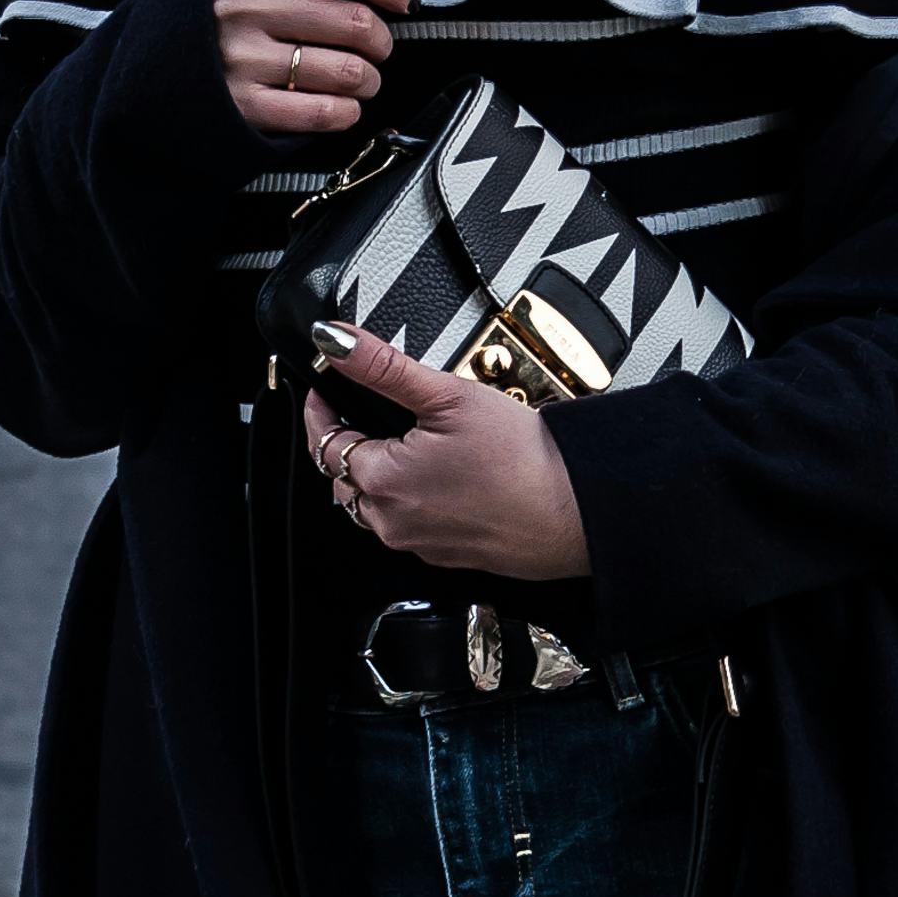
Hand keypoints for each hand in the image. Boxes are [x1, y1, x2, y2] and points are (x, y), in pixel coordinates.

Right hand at [215, 0, 412, 136]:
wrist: (151, 65)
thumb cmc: (219, 13)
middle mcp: (242, 7)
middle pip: (354, 21)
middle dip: (381, 39)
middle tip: (373, 45)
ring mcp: (240, 59)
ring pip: (347, 71)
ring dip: (369, 79)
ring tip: (357, 77)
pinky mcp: (243, 107)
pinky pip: (324, 112)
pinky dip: (347, 111)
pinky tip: (340, 103)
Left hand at [305, 326, 590, 578]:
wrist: (576, 511)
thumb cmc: (523, 460)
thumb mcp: (448, 395)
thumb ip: (383, 366)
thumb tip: (335, 340)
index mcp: (382, 480)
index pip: (325, 442)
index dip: (322, 411)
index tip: (326, 392)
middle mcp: (391, 520)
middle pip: (344, 479)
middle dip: (349, 445)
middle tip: (370, 415)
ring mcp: (418, 543)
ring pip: (375, 506)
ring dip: (378, 477)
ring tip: (411, 446)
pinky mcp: (445, 556)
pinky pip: (409, 525)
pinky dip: (412, 501)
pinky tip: (443, 479)